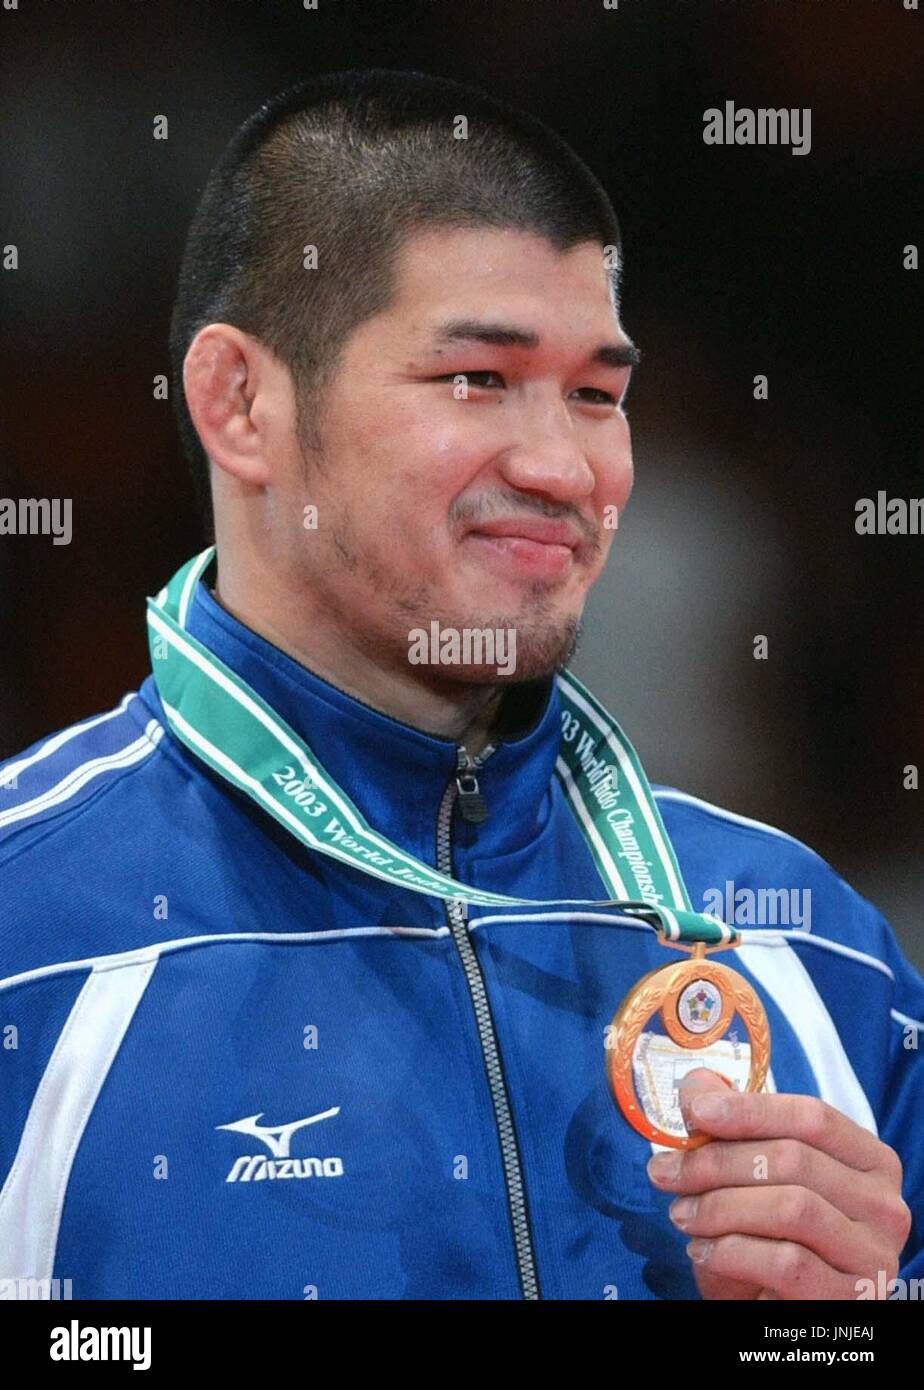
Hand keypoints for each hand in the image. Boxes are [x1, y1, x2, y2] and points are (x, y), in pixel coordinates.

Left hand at [646, 1068, 911, 1299]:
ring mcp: (874, 1255)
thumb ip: (730, 1128)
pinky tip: (703, 1250)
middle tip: (666, 1172)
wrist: (774, 1310)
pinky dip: (731, 1251)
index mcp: (868, 1160)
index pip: (812, 1116)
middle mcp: (884, 1205)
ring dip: (719, 1207)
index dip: (749, 1109)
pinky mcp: (852, 1299)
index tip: (694, 1111)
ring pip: (791, 1208)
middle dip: (717, 1162)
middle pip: (794, 1160)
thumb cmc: (767, 1239)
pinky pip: (786, 1262)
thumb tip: (696, 1085)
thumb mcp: (749, 1179)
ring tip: (681, 1214)